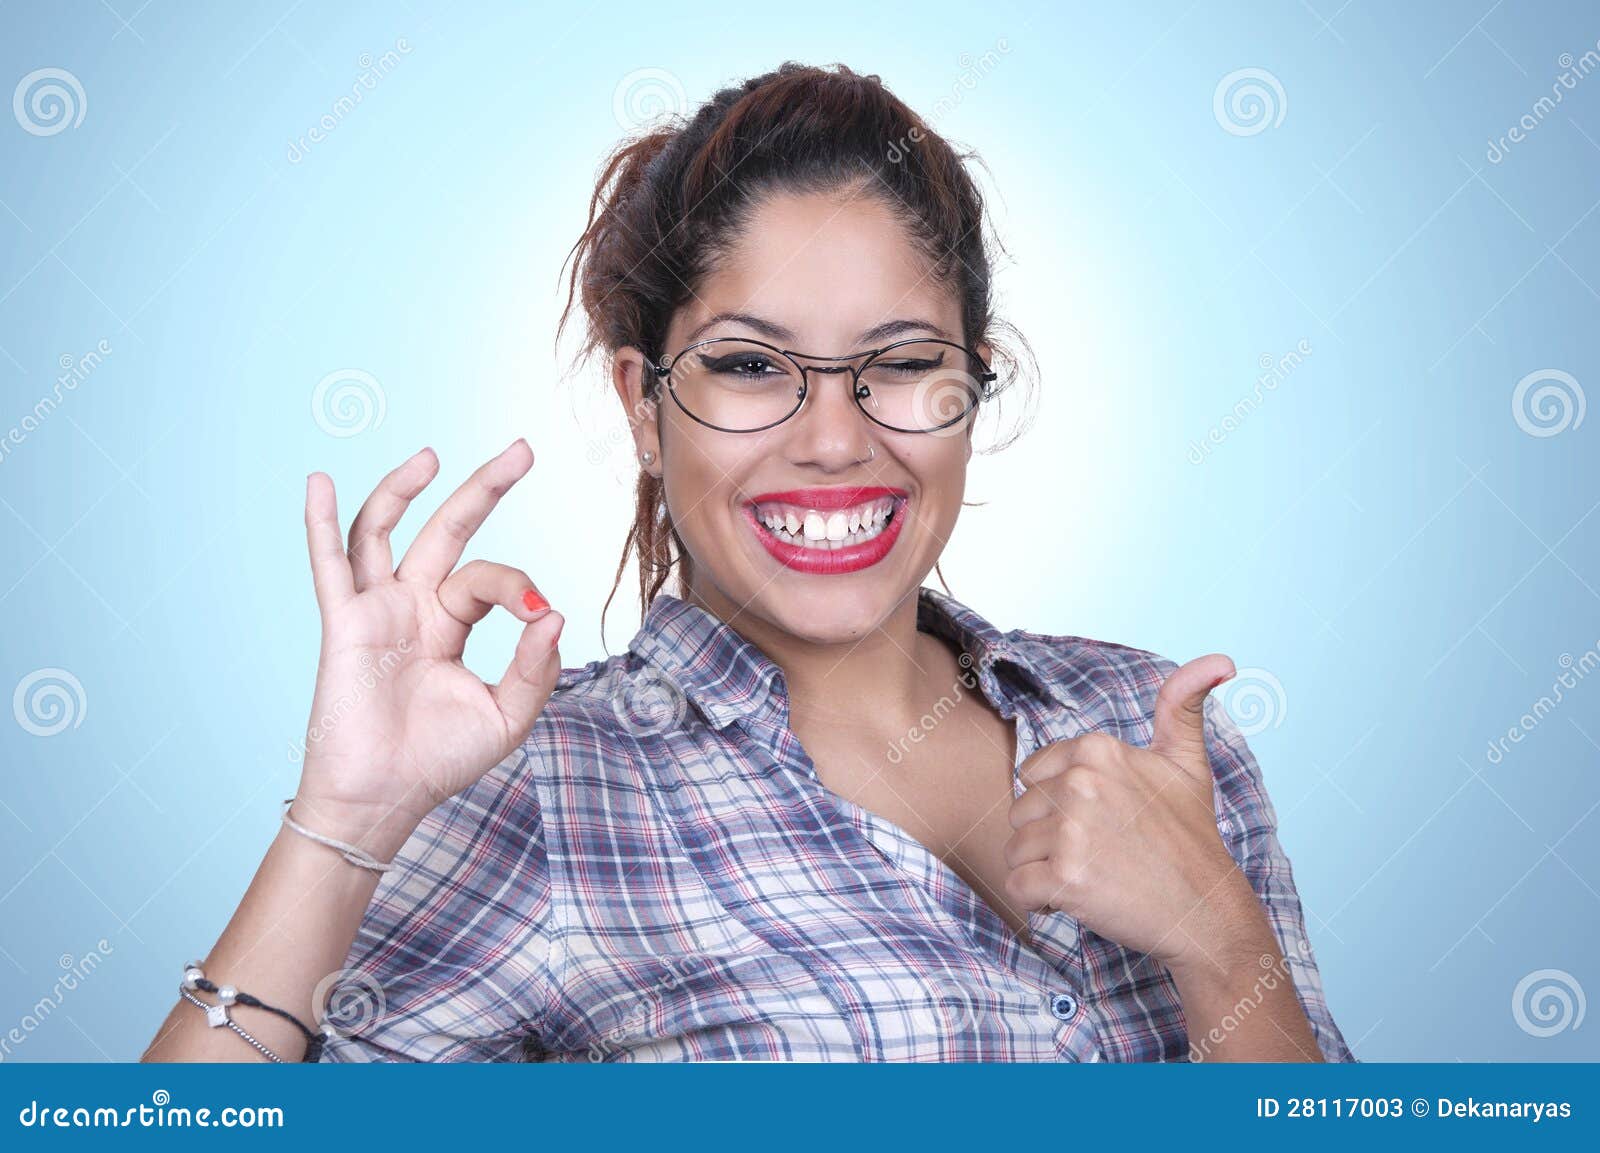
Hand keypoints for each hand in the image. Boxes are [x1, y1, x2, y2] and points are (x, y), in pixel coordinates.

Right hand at [295, 440, 563, 854]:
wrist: (384, 800)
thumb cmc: (439, 760)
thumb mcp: (506, 715)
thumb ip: (534, 667)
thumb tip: (552, 614)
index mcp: (451, 624)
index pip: (488, 579)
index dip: (516, 586)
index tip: (538, 614)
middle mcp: (414, 606)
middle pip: (447, 530)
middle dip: (484, 488)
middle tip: (524, 449)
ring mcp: (377, 610)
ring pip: (384, 532)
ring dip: (402, 490)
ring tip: (433, 456)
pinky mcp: (345, 624)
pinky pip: (330, 566)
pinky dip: (322, 523)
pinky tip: (319, 482)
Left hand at [1003, 654, 1266, 972]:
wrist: (1206, 912)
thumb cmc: (1190, 838)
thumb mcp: (1187, 762)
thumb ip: (1184, 704)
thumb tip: (1222, 660)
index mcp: (1097, 749)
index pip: (1032, 776)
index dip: (1060, 805)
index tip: (1104, 822)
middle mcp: (1080, 782)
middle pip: (1021, 812)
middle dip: (1049, 838)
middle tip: (1102, 853)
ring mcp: (1072, 831)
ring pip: (1016, 850)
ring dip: (1044, 870)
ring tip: (1094, 874)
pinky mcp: (1065, 878)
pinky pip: (1017, 887)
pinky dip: (1039, 900)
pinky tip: (1079, 898)